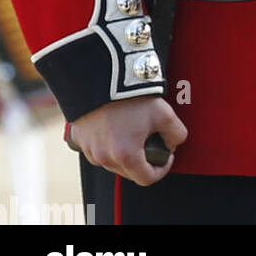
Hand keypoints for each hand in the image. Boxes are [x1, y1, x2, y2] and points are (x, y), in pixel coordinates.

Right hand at [70, 97, 186, 185]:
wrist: (103, 76)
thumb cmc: (132, 96)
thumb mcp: (165, 114)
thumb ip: (176, 134)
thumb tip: (172, 144)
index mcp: (125, 156)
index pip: (147, 179)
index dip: (161, 169)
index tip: (166, 156)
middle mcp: (104, 158)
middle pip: (129, 171)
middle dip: (143, 160)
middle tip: (151, 139)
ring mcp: (89, 149)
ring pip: (111, 161)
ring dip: (124, 152)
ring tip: (132, 128)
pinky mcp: (78, 139)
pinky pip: (96, 148)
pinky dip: (107, 143)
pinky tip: (115, 125)